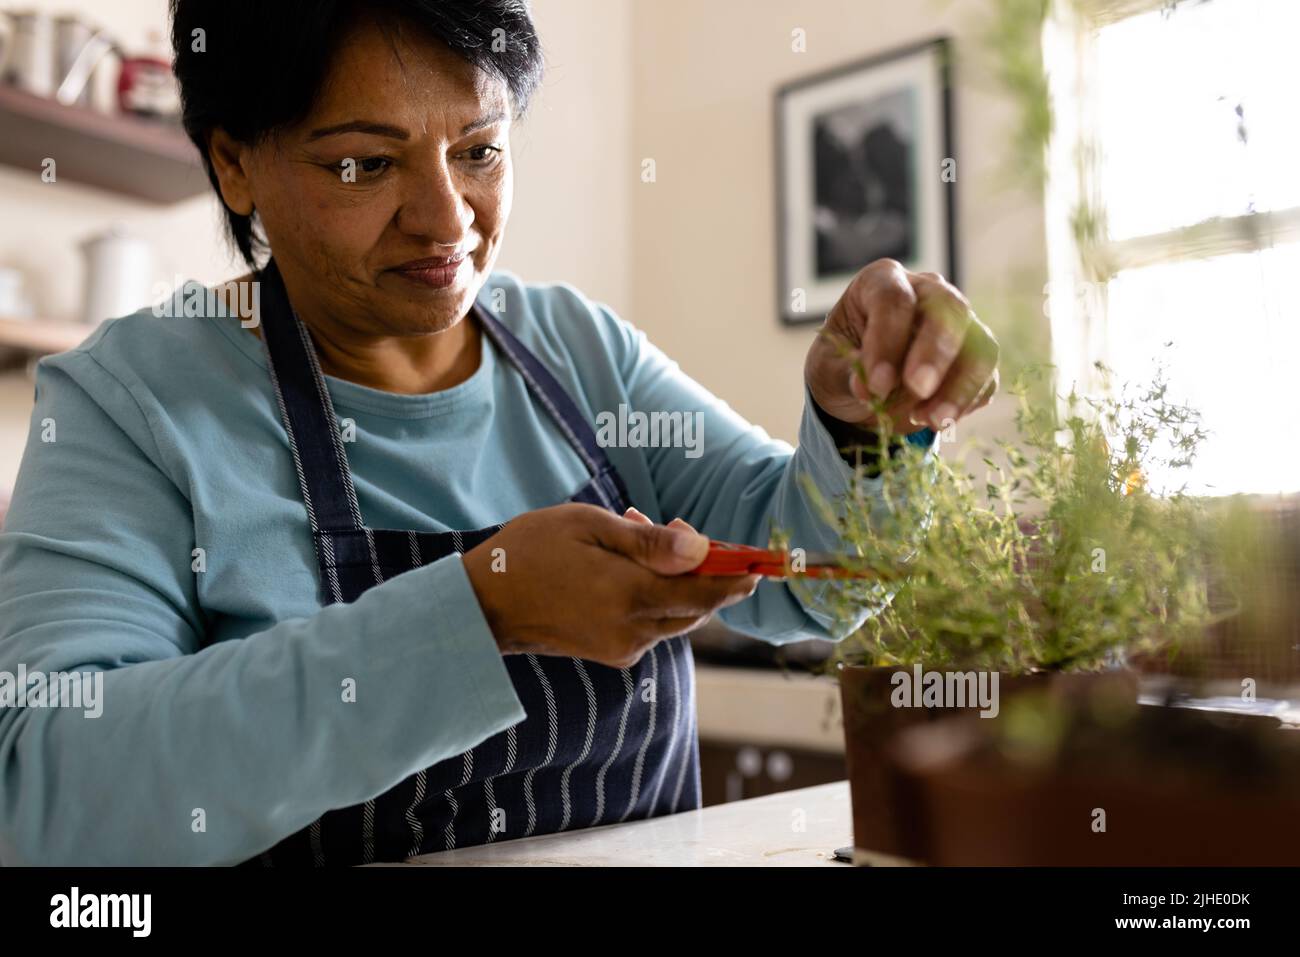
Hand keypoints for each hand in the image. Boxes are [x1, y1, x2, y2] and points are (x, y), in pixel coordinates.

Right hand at [462, 504, 758, 667]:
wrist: (483, 605)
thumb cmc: (531, 553)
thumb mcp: (589, 527)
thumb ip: (649, 542)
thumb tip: (702, 548)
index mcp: (631, 595)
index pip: (707, 593)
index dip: (738, 577)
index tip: (760, 562)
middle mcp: (634, 630)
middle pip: (697, 607)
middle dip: (704, 572)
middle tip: (678, 532)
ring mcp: (623, 647)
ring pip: (676, 617)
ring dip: (675, 583)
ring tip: (637, 541)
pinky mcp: (612, 653)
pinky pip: (652, 626)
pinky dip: (653, 598)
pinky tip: (623, 568)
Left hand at [804, 258, 999, 433]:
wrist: (861, 391)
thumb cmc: (840, 367)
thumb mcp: (828, 370)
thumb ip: (849, 374)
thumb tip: (871, 388)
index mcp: (882, 281)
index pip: (894, 299)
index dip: (887, 341)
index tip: (876, 384)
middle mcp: (927, 291)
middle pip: (948, 310)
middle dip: (934, 354)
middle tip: (918, 390)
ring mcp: (958, 322)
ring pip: (979, 345)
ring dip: (959, 387)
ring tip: (931, 420)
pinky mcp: (975, 355)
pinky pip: (986, 377)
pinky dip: (966, 402)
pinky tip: (936, 419)